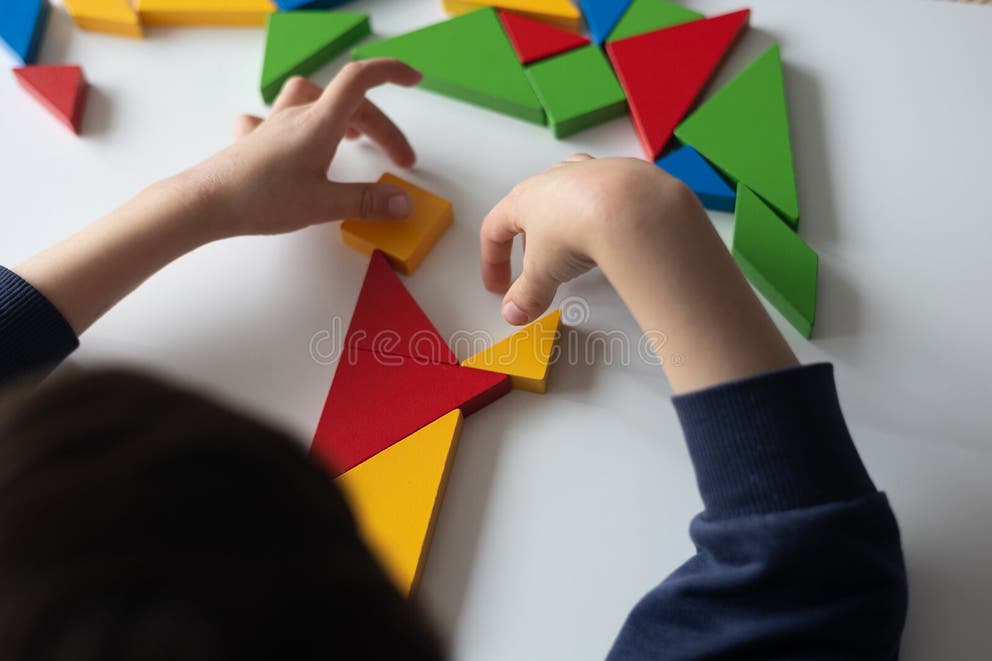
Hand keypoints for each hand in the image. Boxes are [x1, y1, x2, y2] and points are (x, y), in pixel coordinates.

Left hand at [177, 59, 422, 239]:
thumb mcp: (323, 206)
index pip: (360, 80)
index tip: (414, 79)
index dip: (390, 71)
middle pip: (351, 103)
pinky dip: (295, 123)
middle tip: (401, 163)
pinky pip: (276, 117)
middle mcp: (298, 115)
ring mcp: (274, 124)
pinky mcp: (256, 139)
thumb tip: (403, 203)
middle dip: (383, 130)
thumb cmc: (260, 199)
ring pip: (314, 98)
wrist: (204, 202)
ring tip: (355, 137)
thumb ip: (367, 202)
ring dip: (342, 112)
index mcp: (319, 123)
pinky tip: (294, 141)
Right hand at [481, 154, 687, 324]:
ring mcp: (586, 174)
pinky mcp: (617, 177)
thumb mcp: (542, 273)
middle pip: (530, 210)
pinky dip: (598, 216)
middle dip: (530, 244)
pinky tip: (605, 232)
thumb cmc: (576, 225)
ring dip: (563, 223)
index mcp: (523, 198)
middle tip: (537, 270)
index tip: (500, 284)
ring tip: (571, 248)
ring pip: (566, 196)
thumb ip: (526, 295)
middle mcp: (553, 179)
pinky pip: (600, 196)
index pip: (495, 230)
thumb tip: (515, 311)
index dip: (493, 261)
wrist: (625, 207)